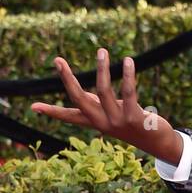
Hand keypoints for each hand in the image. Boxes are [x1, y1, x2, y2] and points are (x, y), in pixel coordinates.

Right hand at [30, 49, 182, 164]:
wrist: (158, 142)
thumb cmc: (133, 124)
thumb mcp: (112, 114)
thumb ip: (98, 104)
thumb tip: (84, 94)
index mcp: (95, 122)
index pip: (69, 117)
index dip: (51, 112)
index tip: (33, 108)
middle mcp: (103, 123)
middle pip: (78, 99)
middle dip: (67, 79)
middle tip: (57, 60)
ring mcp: (119, 121)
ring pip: (103, 91)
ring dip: (102, 68)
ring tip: (102, 50)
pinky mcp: (135, 118)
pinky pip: (128, 92)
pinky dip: (127, 75)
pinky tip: (128, 61)